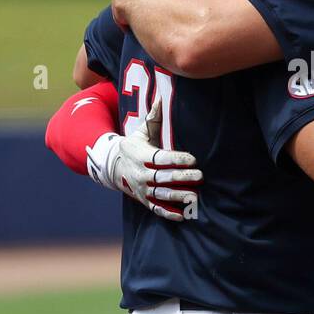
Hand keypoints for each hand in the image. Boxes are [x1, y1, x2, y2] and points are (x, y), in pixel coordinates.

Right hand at [85, 96, 201, 220]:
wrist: (113, 165)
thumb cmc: (134, 146)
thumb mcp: (141, 131)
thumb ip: (153, 118)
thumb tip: (161, 98)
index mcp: (142, 156)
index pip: (162, 158)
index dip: (177, 159)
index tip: (193, 159)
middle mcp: (142, 174)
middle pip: (163, 177)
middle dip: (181, 177)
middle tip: (200, 176)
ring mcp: (142, 189)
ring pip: (161, 194)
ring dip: (178, 196)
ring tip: (194, 197)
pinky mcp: (144, 200)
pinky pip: (156, 209)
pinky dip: (168, 213)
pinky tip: (182, 215)